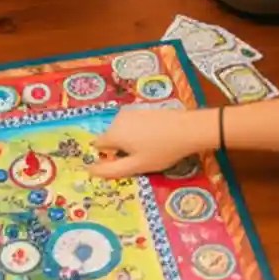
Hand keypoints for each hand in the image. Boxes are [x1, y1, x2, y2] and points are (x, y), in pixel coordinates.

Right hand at [90, 108, 216, 178]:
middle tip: (139, 157)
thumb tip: (90, 170)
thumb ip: (111, 169)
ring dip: (130, 141)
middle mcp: (118, 119)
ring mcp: (130, 112)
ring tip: (150, 148)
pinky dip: (139, 132)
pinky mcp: (142, 109)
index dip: (108, 157)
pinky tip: (155, 138)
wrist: (188, 129)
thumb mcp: (136, 166)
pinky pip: (132, 124)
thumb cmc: (161, 151)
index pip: (97, 146)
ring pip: (122, 131)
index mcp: (113, 133)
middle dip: (120, 149)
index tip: (124, 162)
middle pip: (110, 138)